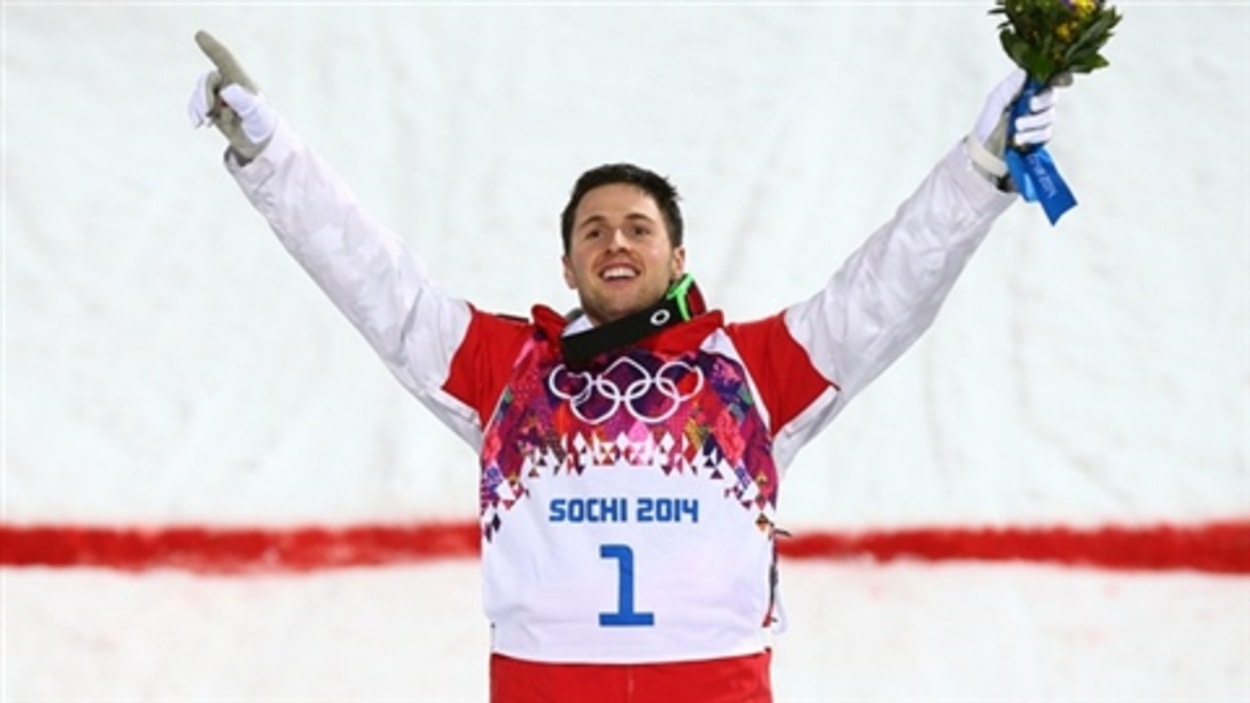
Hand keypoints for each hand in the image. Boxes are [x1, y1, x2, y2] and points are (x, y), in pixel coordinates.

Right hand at [187, 31, 276, 160]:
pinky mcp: (211, 107)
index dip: (212, 47)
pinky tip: (202, 123)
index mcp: (241, 81)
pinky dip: (196, 114)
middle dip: (205, 94)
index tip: (199, 35)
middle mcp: (229, 84)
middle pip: (208, 79)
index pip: (225, 60)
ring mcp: (219, 95)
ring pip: (200, 93)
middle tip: (210, 113)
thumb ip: (244, 102)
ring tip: (214, 121)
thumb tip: (227, 90)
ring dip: (202, 107)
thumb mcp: (256, 115)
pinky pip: (196, 105)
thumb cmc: (261, 125)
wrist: (257, 143)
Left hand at [967, 68, 1069, 182]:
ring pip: (1050, 116)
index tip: (1062, 81)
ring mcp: (1040, 120)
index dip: (1060, 78)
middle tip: (1030, 106)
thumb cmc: (988, 122)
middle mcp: (1036, 102)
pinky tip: (1019, 139)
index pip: (1049, 79)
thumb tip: (1024, 71)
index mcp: (1026, 89)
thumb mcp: (995, 101)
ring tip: (1016, 128)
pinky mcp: (1040, 137)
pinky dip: (1032, 136)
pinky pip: (1046, 134)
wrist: (984, 151)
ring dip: (1032, 123)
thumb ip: (1010, 86)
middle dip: (1042, 102)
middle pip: (1052, 97)